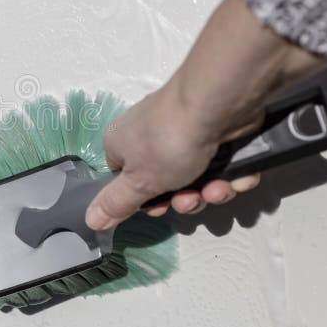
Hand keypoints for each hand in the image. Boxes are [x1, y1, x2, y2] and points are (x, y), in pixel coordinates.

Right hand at [84, 85, 261, 230]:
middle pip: (167, 182)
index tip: (160, 208)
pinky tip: (237, 176)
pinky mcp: (217, 130)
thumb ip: (116, 204)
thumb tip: (89, 220)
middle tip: (192, 198)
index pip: (127, 177)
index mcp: (123, 143)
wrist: (216, 106)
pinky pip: (223, 163)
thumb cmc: (168, 141)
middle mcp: (151, 134)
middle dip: (185, 198)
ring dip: (211, 190)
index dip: (146, 199)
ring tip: (219, 188)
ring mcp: (185, 130)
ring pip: (198, 176)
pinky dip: (232, 174)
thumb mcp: (138, 182)